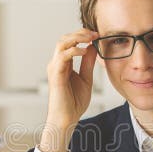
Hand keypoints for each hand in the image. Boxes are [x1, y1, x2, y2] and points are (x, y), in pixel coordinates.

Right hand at [39, 29, 98, 151]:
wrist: (67, 119)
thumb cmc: (74, 102)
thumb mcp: (86, 78)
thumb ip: (88, 63)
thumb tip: (93, 47)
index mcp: (63, 64)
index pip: (70, 42)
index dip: (82, 35)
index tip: (97, 34)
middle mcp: (57, 63)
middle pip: (64, 38)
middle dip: (80, 33)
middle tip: (95, 33)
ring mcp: (55, 68)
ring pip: (62, 43)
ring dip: (77, 38)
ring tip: (90, 38)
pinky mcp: (56, 75)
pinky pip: (63, 56)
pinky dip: (73, 51)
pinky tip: (84, 51)